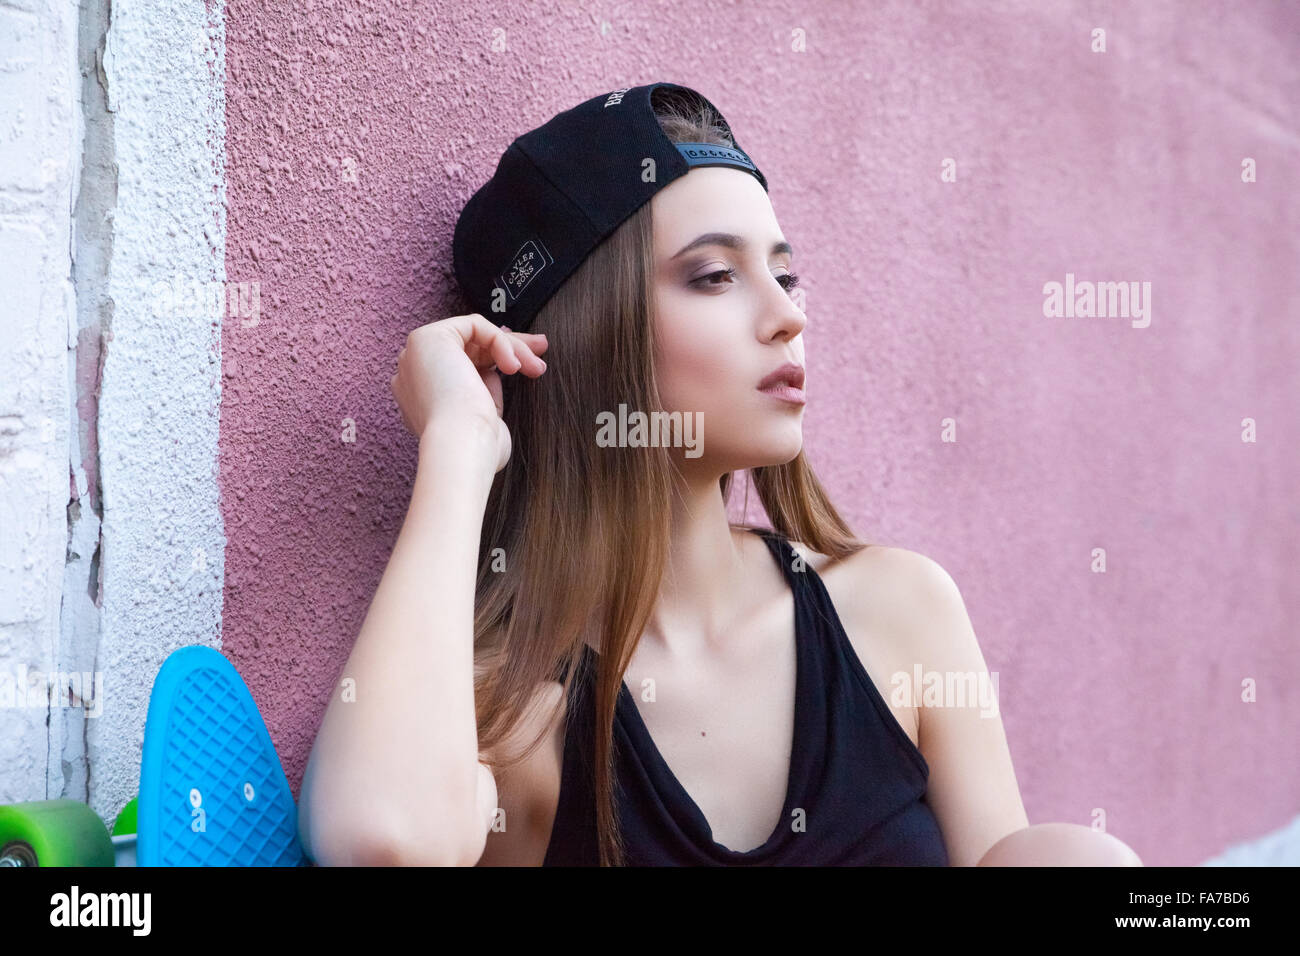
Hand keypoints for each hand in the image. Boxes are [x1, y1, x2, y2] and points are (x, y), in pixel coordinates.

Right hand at [391, 313, 547, 472]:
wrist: (462, 448)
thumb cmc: (477, 446)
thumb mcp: (485, 417)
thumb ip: (486, 392)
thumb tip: (497, 370)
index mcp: (423, 395)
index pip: (462, 364)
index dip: (494, 357)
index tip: (524, 361)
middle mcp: (415, 373)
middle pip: (469, 346)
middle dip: (510, 346)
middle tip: (540, 351)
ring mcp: (417, 354)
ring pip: (474, 335)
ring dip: (513, 346)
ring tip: (536, 367)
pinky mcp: (428, 338)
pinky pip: (474, 326)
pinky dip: (500, 341)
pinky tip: (513, 366)